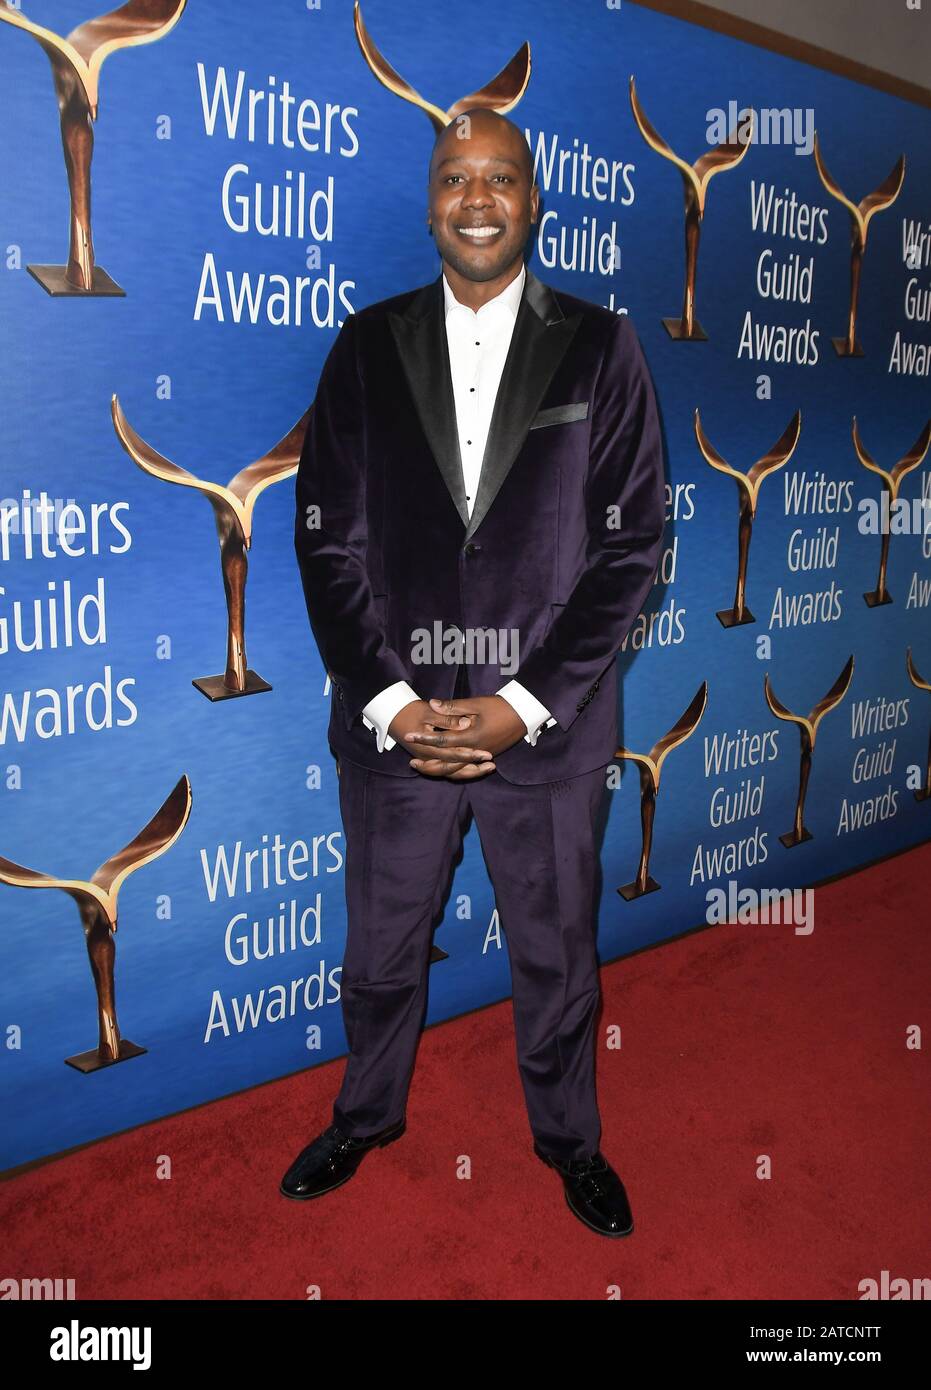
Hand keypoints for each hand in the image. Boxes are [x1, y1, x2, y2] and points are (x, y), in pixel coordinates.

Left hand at [404, 695, 526, 777]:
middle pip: (447, 764)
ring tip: (424, 768)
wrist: (524, 715)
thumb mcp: (476, 704)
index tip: (408, 736)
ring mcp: (481, 756)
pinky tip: (444, 768)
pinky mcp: (486, 756)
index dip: (423, 739)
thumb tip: (432, 704)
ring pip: (456, 770)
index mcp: (470, 737)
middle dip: (428, 763)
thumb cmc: (500, 707)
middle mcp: (474, 751)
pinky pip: (466, 768)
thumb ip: (453, 707)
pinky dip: (454, 770)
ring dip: (439, 770)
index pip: (441, 741)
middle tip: (411, 762)